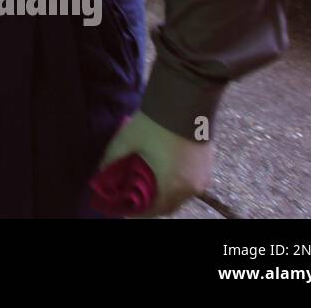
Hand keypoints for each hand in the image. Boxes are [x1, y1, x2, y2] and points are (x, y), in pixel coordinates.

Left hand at [98, 109, 213, 216]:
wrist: (186, 98)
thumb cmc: (155, 122)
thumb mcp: (126, 140)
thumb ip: (112, 159)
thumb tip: (102, 172)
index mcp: (172, 185)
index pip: (153, 211)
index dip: (137, 212)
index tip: (123, 208)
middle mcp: (191, 186)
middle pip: (169, 205)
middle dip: (150, 204)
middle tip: (133, 197)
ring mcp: (203, 176)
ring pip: (181, 195)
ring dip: (165, 194)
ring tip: (147, 185)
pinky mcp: (208, 165)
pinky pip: (190, 183)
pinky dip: (176, 183)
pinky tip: (164, 173)